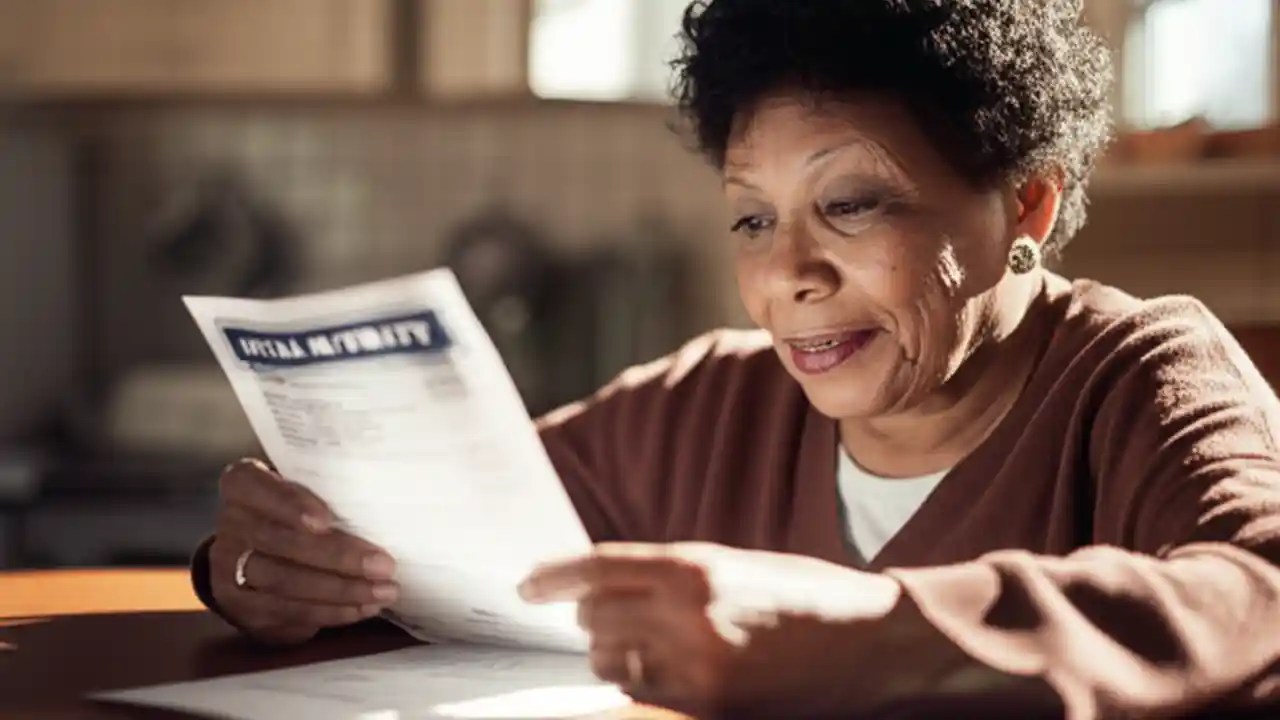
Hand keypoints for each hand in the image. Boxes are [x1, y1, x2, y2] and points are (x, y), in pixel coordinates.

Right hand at [209, 459, 399, 644]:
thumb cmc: (297, 510)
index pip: (252, 486)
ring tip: (383, 591)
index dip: (288, 504)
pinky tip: (362, 607)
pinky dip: (331, 612)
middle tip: (383, 565)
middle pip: (279, 543)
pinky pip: (289, 613)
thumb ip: (327, 488)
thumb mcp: (305, 487)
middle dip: (337, 557)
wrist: (256, 553)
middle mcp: (229, 526)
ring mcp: (228, 572)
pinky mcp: (243, 610)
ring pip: (285, 584)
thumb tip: (384, 500)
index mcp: (242, 485)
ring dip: (341, 591)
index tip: (326, 520)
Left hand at [520, 543, 956, 717]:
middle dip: (593, 618)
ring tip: (648, 647)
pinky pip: (642, 699)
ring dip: (614, 655)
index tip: (526, 585)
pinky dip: (641, 686)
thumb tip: (605, 589)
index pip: (597, 568)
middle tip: (607, 617)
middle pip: (595, 619)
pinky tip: (664, 674)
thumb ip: (673, 576)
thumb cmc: (807, 596)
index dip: (553, 576)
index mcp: (696, 566)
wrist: (876, 645)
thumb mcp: (738, 565)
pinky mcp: (711, 712)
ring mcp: (698, 671)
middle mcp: (689, 615)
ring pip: (611, 664)